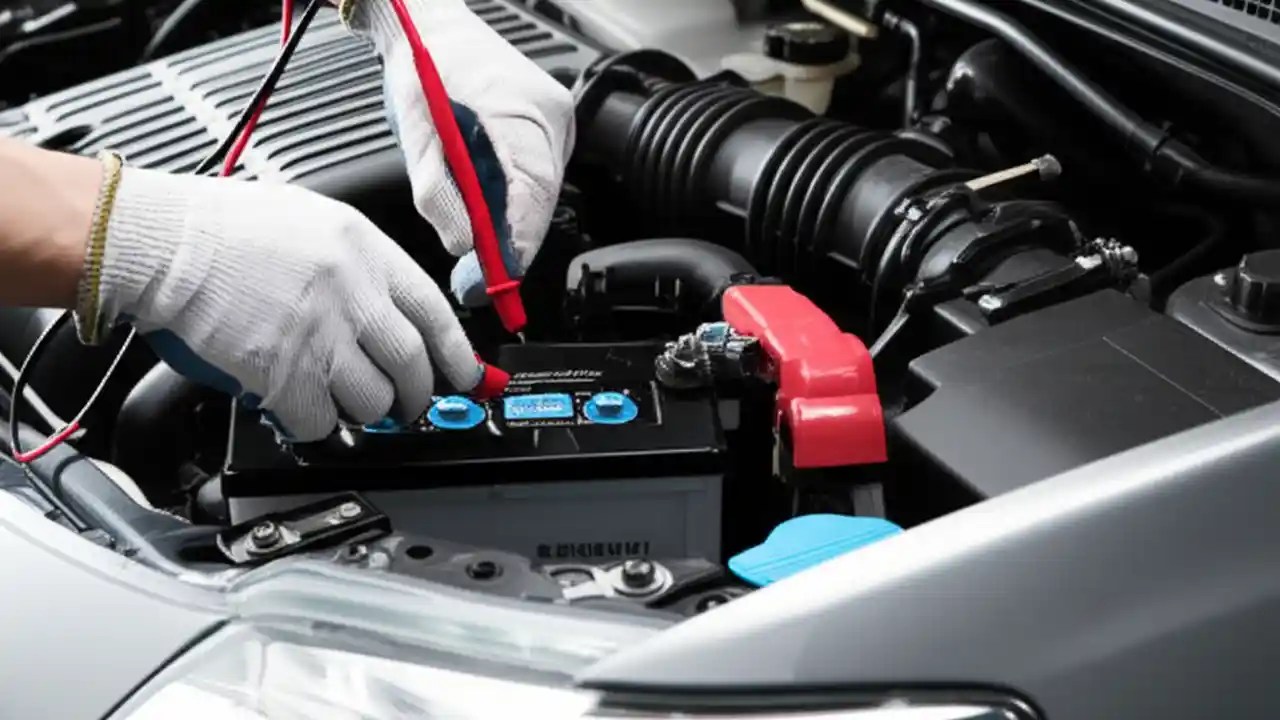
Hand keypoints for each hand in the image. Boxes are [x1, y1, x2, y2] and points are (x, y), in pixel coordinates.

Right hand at [88, 167, 483, 441]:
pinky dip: (315, 424)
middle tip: (406, 405)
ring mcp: (320, 334)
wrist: (162, 242)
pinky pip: (320, 420)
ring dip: (365, 411)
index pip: (434, 311)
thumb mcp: (313, 219)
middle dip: (415, 395)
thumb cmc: (223, 226)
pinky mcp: (283, 372)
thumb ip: (357, 262)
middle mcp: (352, 292)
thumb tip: (388, 304)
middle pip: (411, 364)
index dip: (457, 352)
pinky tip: (300, 409)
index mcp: (365, 250)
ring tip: (348, 403)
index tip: (466, 376)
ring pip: (373, 399)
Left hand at [349, 0, 574, 304]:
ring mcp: (554, 122)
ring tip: (479, 264)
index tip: (498, 281)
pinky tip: (488, 226)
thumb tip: (461, 244)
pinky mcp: (546, 130)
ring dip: (512, 230)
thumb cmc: (422, 64)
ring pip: (541, 194)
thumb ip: (436, 193)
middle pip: (542, 200)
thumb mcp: (417, 133)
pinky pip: (537, 179)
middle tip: (479, 286)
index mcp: (522, 110)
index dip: (518, 244)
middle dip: (512, 248)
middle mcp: (551, 116)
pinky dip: (513, 208)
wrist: (428, 24)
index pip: (532, 191)